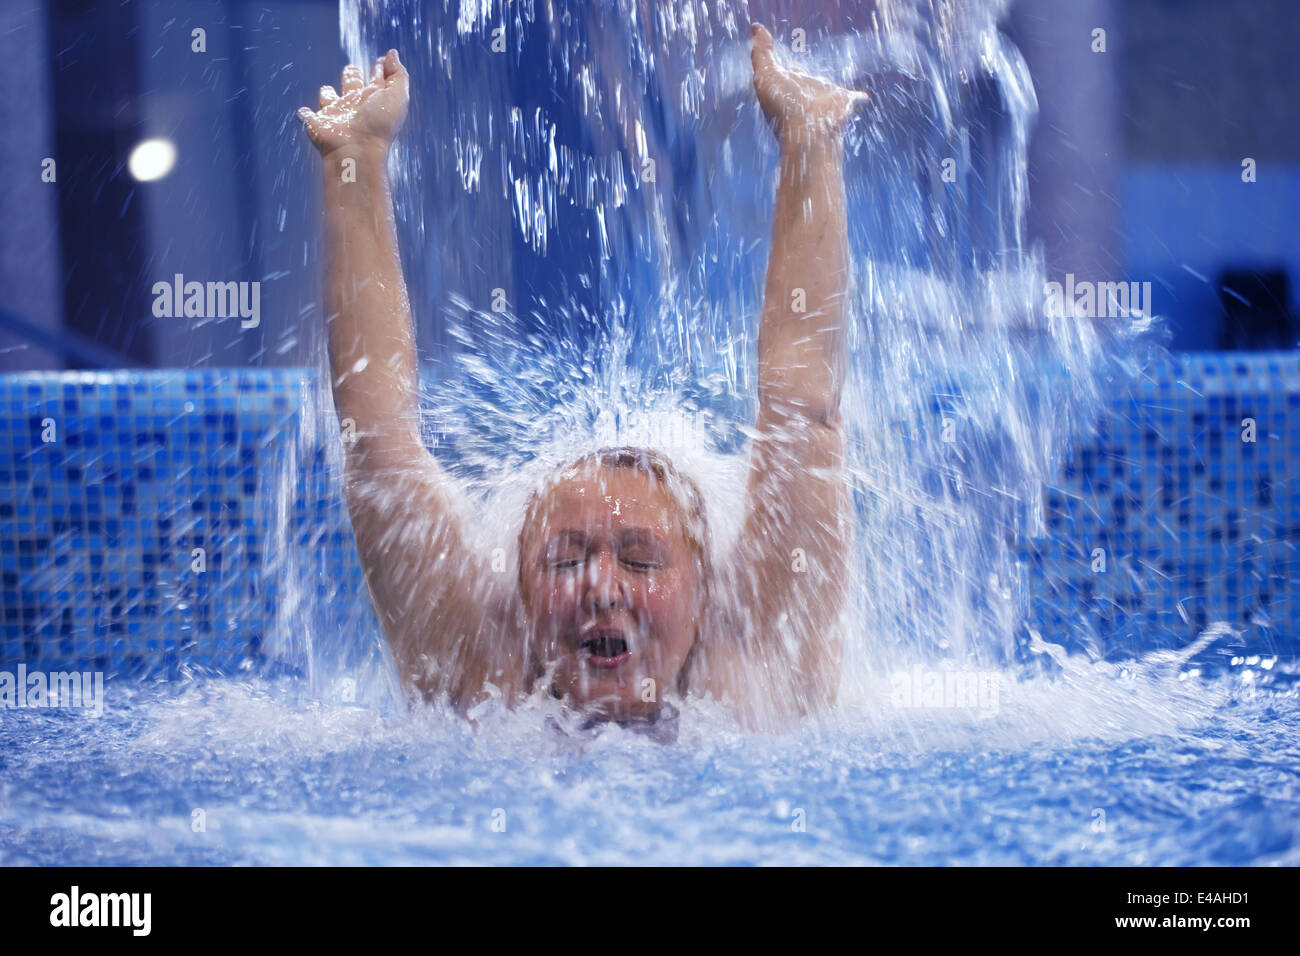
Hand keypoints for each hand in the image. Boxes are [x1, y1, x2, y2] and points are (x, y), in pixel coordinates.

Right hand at [298, 50, 408, 156]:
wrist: (356, 149)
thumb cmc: (378, 124)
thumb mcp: (397, 95)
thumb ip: (397, 74)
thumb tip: (391, 54)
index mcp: (374, 98)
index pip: (377, 78)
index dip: (380, 68)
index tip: (381, 61)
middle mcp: (355, 105)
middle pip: (351, 83)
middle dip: (351, 75)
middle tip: (353, 71)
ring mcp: (336, 114)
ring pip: (328, 97)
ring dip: (327, 93)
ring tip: (329, 93)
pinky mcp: (318, 123)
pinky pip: (308, 116)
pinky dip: (306, 114)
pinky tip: (306, 113)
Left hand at [750, 24, 867, 145]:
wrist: (809, 132)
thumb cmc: (784, 107)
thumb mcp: (766, 76)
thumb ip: (762, 53)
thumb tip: (756, 28)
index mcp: (786, 88)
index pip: (784, 74)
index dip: (782, 66)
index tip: (782, 60)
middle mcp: (805, 94)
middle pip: (805, 81)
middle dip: (803, 76)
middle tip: (800, 70)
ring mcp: (824, 100)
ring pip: (827, 89)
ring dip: (828, 88)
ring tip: (828, 85)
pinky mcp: (844, 102)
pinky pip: (854, 99)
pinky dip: (858, 98)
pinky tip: (862, 98)